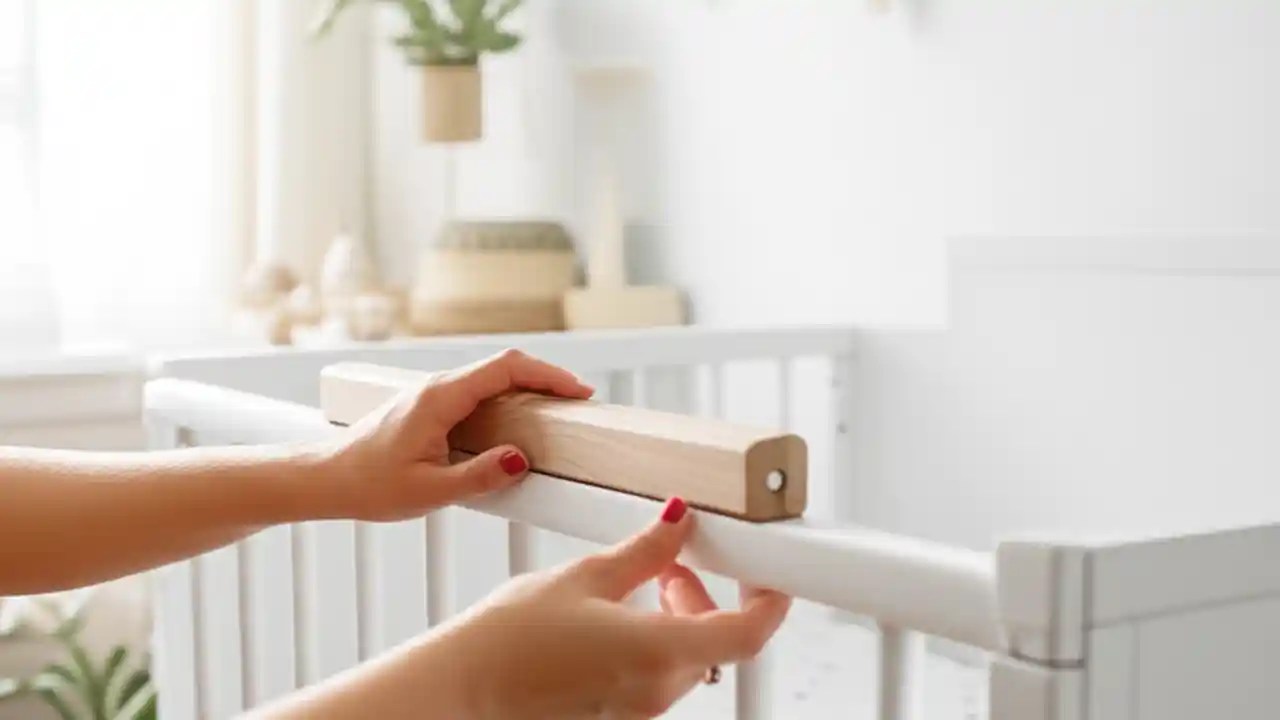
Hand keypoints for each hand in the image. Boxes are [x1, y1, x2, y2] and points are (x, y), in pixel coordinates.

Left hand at [314, 349, 593, 521]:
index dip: (548, 376)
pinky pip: (479, 390)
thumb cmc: (369, 485)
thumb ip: (478, 476)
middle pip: (505, 365)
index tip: (578, 393)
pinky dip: (508, 396)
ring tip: (559, 409)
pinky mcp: (431, 406)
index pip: (506, 369)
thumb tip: (520, 458)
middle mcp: (438, 386)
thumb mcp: (428, 490)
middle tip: (580, 401)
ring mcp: (434, 393)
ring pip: (492, 376)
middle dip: (547, 378)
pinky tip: (521, 418)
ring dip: (529, 386)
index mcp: (440, 397)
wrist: (325, 478)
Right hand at [429, 499, 792, 718]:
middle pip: (714, 643)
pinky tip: (611, 622)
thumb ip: (644, 551)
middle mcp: (655, 693)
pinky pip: (654, 680)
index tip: (768, 572)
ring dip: (675, 621)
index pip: (748, 633)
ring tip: (633, 589)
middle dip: (702, 598)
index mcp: (656, 652)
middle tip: (671, 566)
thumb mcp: (581, 579)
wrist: (456, 694)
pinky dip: (650, 647)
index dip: (771, 600)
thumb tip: (679, 522)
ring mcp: (636, 714)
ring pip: (684, 661)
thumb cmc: (504, 644)